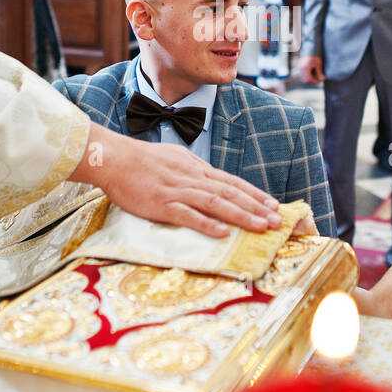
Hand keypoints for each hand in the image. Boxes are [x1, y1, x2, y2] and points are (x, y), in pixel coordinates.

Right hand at [70, 124, 281, 237]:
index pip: (232, 182)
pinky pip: (188, 215)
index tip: (273, 204)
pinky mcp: (162, 204)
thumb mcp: (176, 158)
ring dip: (241, 216)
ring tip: (261, 227)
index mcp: (197, 169)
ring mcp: (179, 191)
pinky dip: (207, 224)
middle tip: (277, 220)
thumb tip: (211, 179)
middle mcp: (193, 179)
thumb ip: (194, 170)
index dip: (254, 194)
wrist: (115, 158)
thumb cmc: (143, 159)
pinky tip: (222, 233)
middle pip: (231, 194)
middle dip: (256, 208)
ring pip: (217, 204)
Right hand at [299, 55, 324, 83]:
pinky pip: (303, 73)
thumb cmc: (315, 55)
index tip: (319, 81)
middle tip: (318, 78)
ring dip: (309, 77)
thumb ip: (319, 72)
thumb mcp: (318, 64)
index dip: (314, 81)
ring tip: (315, 74)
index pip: (309, 79)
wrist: (310, 47)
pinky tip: (312, 71)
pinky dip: (307, 74)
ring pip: (304, 77)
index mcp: (305, 67)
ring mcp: (299, 67)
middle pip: (305, 79)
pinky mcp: (300, 66)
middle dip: (312, 80)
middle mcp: (301, 68)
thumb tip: (322, 79)